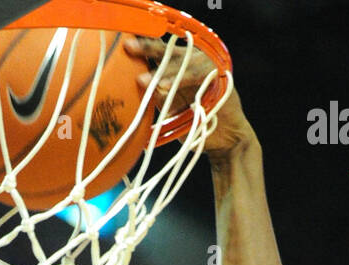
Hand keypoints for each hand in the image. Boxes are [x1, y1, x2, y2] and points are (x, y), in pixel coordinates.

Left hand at [123, 34, 251, 155]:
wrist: (225, 140)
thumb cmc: (195, 123)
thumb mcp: (170, 106)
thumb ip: (156, 94)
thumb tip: (129, 87)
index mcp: (182, 63)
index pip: (161, 48)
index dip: (143, 41)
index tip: (123, 41)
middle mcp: (196, 59)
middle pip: (169, 49)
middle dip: (148, 47)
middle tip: (128, 47)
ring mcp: (209, 66)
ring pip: (183, 61)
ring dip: (161, 70)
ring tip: (141, 79)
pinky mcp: (220, 76)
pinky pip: (198, 74)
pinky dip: (180, 80)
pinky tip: (163, 87)